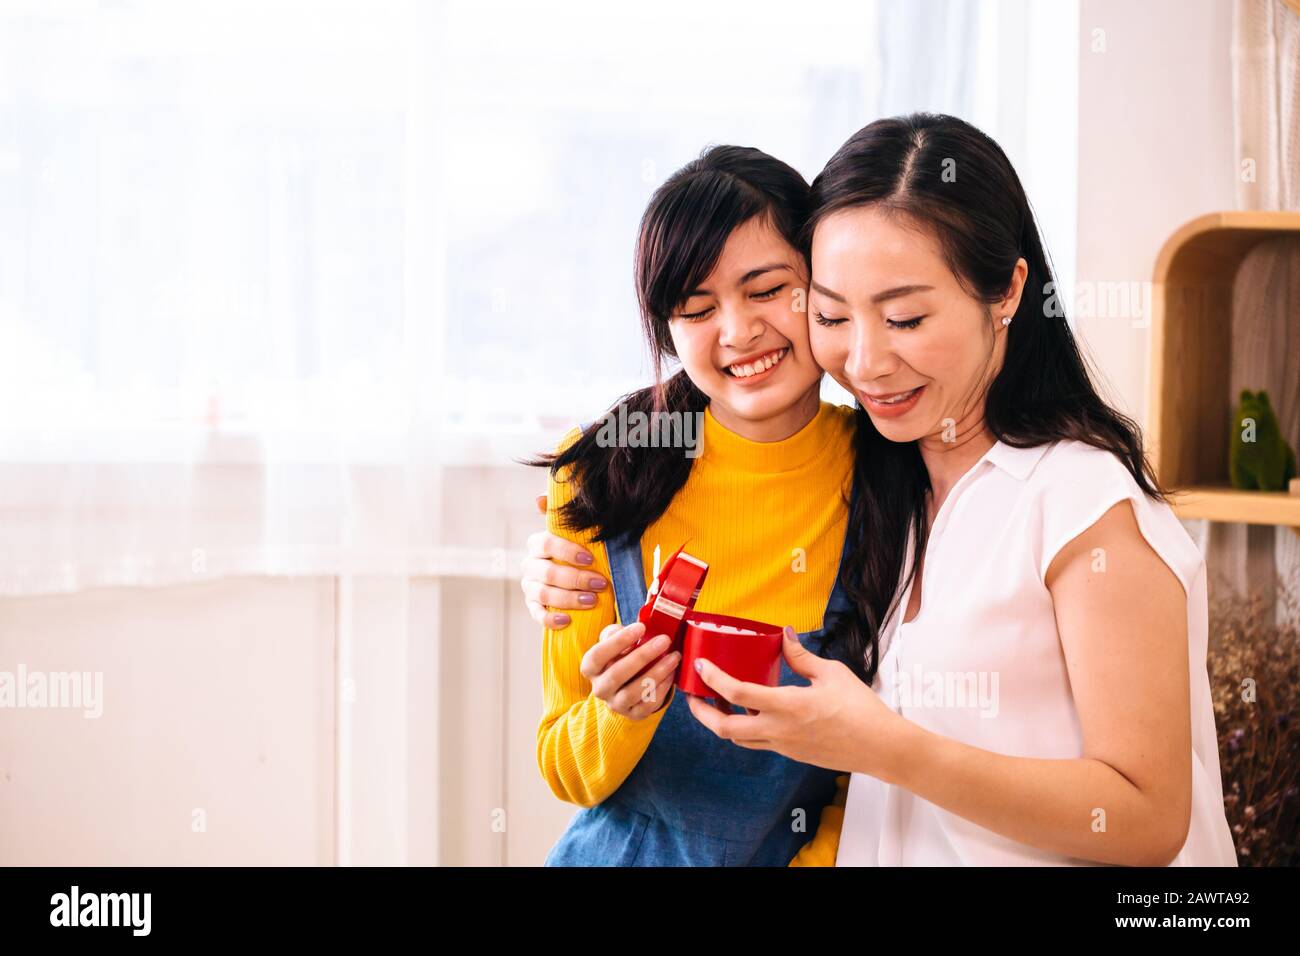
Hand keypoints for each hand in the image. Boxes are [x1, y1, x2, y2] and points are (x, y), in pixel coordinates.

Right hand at [521, 494, 608, 629]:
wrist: (579, 575)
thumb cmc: (579, 549)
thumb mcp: (576, 530)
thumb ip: (563, 515)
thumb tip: (540, 499)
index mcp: (538, 543)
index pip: (545, 543)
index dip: (566, 551)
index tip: (589, 559)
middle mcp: (531, 565)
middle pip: (547, 572)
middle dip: (575, 578)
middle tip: (601, 583)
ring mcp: (530, 587)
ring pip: (544, 594)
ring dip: (569, 598)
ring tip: (592, 601)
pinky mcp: (533, 606)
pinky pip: (537, 615)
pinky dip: (550, 619)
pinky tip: (567, 620)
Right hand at [582, 621, 679, 719]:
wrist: (626, 683)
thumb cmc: (621, 655)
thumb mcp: (614, 641)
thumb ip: (618, 632)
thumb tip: (635, 629)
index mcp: (590, 668)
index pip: (597, 655)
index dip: (618, 641)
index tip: (641, 627)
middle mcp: (599, 689)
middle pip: (617, 675)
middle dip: (643, 656)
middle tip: (664, 640)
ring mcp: (616, 704)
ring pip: (633, 692)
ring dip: (656, 673)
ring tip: (674, 656)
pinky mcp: (633, 714)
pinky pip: (648, 705)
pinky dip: (662, 688)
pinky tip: (671, 673)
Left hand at [686, 626, 905, 778]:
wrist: (880, 747)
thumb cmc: (860, 709)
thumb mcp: (831, 673)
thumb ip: (801, 656)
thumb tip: (784, 635)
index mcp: (787, 706)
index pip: (738, 692)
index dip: (713, 679)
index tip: (701, 666)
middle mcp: (779, 730)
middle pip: (725, 728)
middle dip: (702, 713)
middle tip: (693, 696)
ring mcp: (783, 746)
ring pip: (738, 739)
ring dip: (721, 722)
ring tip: (718, 702)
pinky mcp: (791, 754)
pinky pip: (757, 743)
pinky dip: (745, 728)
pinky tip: (750, 712)